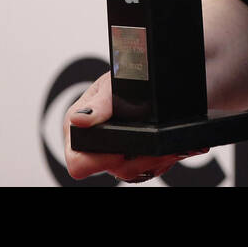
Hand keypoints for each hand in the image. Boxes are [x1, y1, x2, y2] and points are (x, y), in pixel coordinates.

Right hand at [63, 71, 206, 182]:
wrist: (148, 75)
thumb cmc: (122, 77)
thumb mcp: (110, 84)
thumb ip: (97, 104)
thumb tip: (78, 120)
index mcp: (80, 131)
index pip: (78, 163)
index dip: (97, 161)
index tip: (119, 151)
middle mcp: (97, 148)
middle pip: (113, 169)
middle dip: (135, 158)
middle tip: (152, 142)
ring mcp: (119, 156)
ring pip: (134, 171)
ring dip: (153, 158)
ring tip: (164, 143)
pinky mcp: (140, 159)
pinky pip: (152, 167)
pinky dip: (163, 156)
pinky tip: (169, 146)